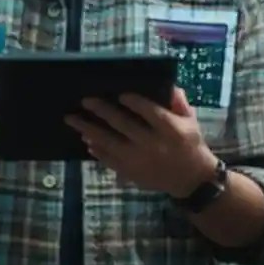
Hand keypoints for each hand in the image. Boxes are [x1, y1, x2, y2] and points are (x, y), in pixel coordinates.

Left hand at [64, 87, 216, 197]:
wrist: (191, 180)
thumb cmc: (190, 144)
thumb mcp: (190, 121)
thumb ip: (178, 102)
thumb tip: (167, 84)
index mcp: (170, 130)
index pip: (150, 112)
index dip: (135, 102)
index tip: (120, 94)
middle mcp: (153, 145)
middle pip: (123, 125)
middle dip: (102, 111)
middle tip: (85, 100)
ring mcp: (140, 160)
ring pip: (110, 143)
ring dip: (89, 130)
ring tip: (72, 119)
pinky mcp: (132, 173)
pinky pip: (110, 160)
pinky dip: (97, 150)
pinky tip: (86, 140)